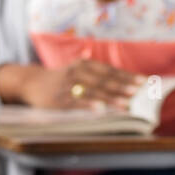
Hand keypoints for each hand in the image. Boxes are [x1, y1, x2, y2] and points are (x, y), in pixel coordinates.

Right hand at [0, 60, 144, 110]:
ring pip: (93, 92)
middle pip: (104, 80)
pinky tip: (100, 109)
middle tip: (139, 92)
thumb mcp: (77, 67)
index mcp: (84, 65)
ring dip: (111, 98)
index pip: (110, 71)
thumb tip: (122, 72)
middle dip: (123, 87)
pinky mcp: (59, 100)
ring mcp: (68, 86)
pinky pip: (76, 103)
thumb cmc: (60, 77)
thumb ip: (97, 69)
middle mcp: (77, 73)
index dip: (127, 76)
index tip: (144, 81)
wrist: (30, 82)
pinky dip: (89, 105)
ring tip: (127, 104)